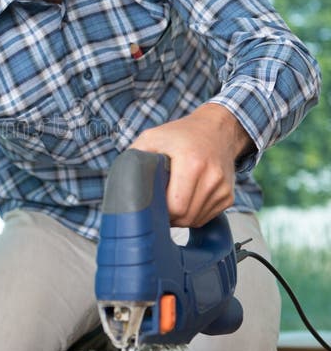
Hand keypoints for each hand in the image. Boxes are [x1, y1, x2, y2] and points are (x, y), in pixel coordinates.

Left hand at [130, 103, 252, 226]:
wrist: (216, 130)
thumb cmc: (181, 134)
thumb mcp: (152, 138)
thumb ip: (135, 159)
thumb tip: (122, 184)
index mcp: (192, 162)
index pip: (175, 206)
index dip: (160, 210)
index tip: (152, 202)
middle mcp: (212, 176)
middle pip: (186, 217)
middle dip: (169, 216)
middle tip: (158, 204)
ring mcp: (222, 187)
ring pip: (195, 220)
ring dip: (180, 217)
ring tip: (172, 199)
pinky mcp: (228, 196)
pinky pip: (205, 217)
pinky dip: (193, 214)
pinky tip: (186, 199)